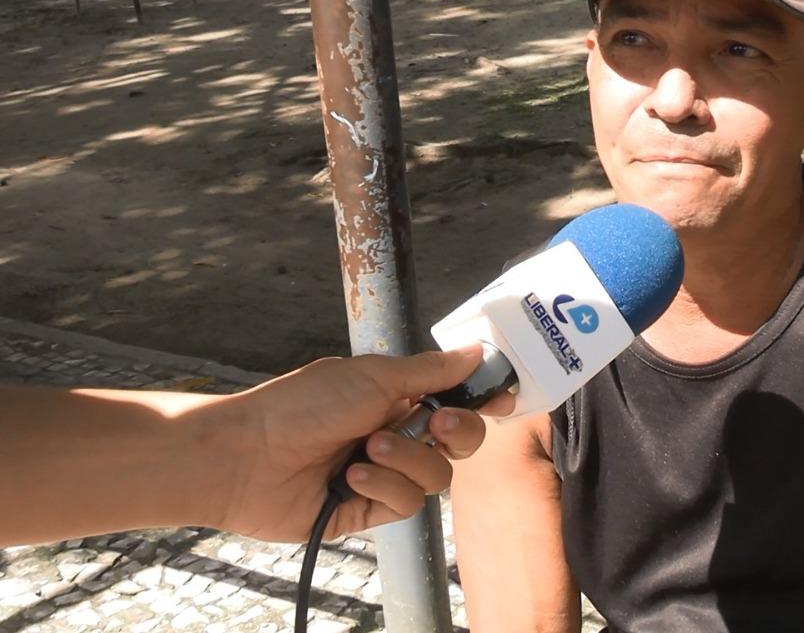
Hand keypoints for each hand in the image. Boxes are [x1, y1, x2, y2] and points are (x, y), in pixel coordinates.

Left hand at [208, 345, 512, 541]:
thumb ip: (431, 370)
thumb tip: (477, 350)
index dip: (480, 403)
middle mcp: (395, 434)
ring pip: (436, 475)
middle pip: (460, 442)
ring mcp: (382, 474)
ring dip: (406, 459)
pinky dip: (382, 486)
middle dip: (457, 431)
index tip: (498, 398)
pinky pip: (406, 503)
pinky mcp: (368, 510)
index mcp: (397, 397)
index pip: (455, 401)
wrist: (246, 456)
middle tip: (438, 422)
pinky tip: (349, 477)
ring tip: (366, 449)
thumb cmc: (302, 406)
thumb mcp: (373, 376)